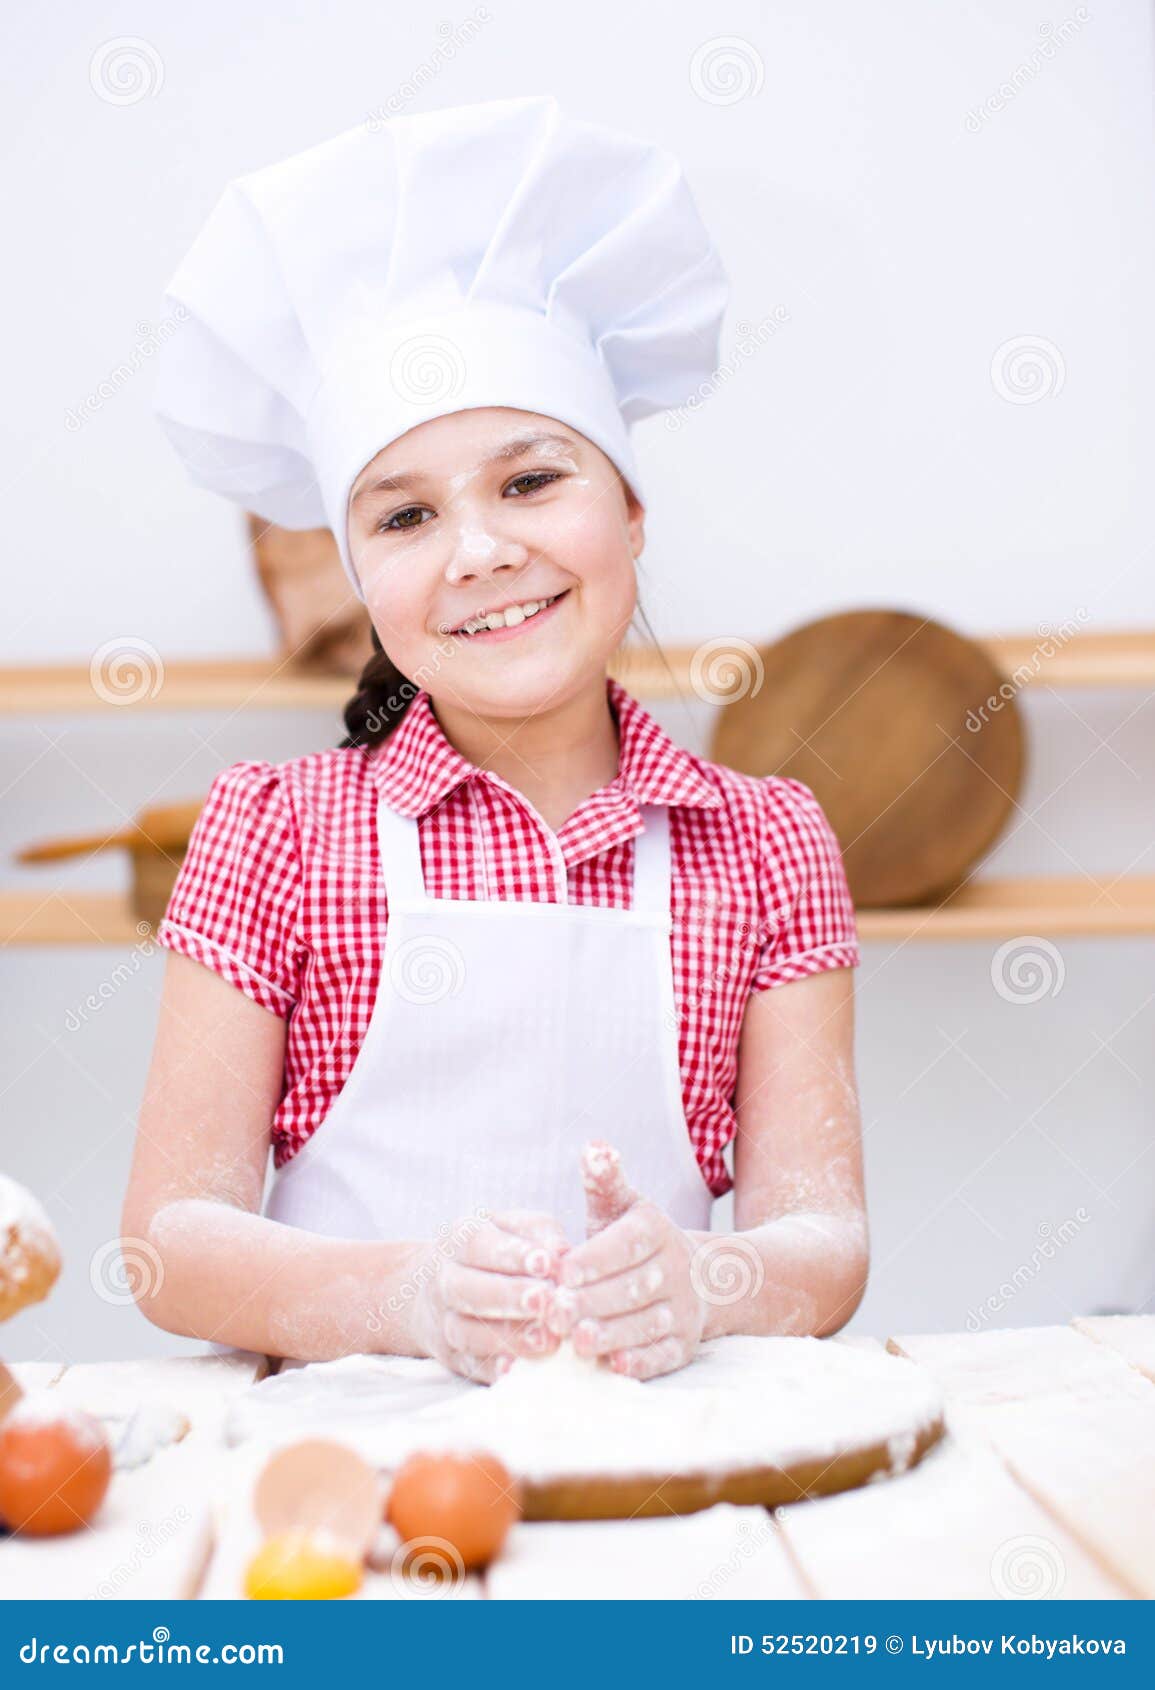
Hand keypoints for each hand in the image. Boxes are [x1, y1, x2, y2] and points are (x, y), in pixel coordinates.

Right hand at [409, 1209, 568, 1382]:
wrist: (434, 1288)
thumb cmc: (491, 1251)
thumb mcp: (511, 1227)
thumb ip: (538, 1232)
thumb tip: (563, 1253)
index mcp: (459, 1239)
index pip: (478, 1244)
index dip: (512, 1255)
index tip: (546, 1264)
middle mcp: (444, 1279)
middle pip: (467, 1289)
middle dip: (508, 1297)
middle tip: (545, 1301)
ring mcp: (444, 1321)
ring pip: (466, 1332)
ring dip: (506, 1338)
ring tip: (544, 1340)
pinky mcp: (452, 1356)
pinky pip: (469, 1366)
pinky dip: (492, 1370)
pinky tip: (517, 1369)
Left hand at [544, 1141, 706, 1379]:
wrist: (694, 1279)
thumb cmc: (631, 1240)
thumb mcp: (619, 1206)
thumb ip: (603, 1181)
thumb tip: (594, 1146)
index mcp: (655, 1230)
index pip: (625, 1244)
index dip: (592, 1259)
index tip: (558, 1272)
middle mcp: (675, 1269)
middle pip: (631, 1288)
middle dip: (591, 1302)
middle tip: (554, 1313)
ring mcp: (683, 1310)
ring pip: (646, 1324)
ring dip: (611, 1334)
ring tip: (574, 1342)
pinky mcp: (685, 1345)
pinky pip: (665, 1355)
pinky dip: (641, 1362)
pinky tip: (614, 1366)